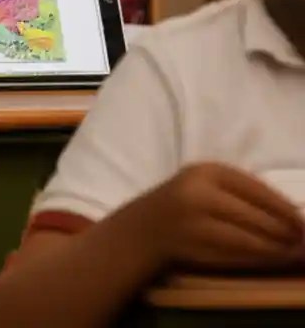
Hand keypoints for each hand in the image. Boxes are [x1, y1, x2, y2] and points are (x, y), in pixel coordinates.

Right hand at [138, 162, 304, 270]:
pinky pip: (233, 254)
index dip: (284, 207)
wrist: (142, 229)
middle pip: (255, 214)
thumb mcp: (208, 186)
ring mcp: (193, 220)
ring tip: (292, 252)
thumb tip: (295, 216)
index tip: (302, 220)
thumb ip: (245, 195)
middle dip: (284, 231)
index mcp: (207, 171)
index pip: (257, 189)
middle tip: (303, 240)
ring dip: (275, 248)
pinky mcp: (191, 245)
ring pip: (247, 237)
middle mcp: (199, 192)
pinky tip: (269, 259)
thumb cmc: (183, 204)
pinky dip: (256, 258)